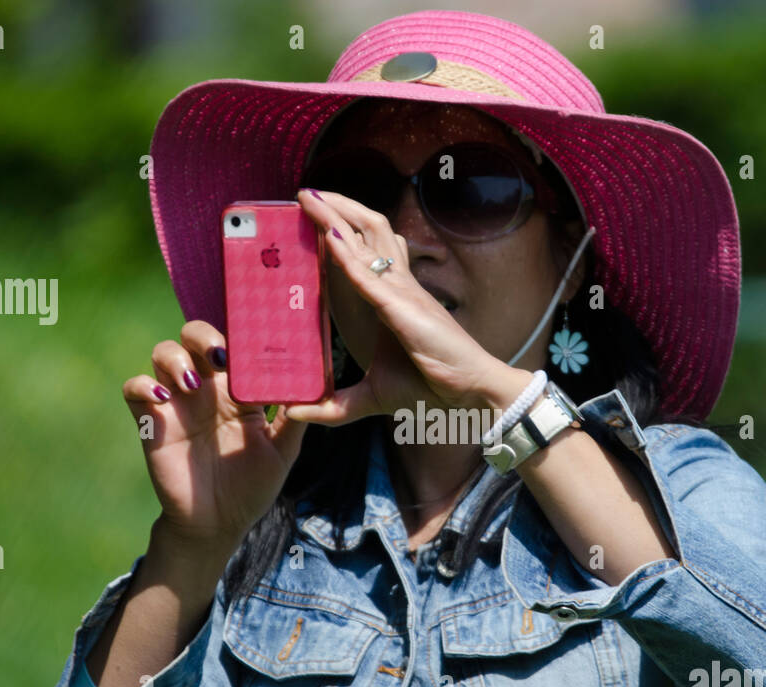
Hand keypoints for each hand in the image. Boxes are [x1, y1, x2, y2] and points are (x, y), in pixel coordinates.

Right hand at [121, 319, 306, 550]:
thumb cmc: (251, 486)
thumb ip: (296, 419)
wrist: (218, 524)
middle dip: (204, 335)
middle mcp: (206, 388)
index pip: (234, 344)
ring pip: (163, 354)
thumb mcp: (282, 452)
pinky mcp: (153, 422)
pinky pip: (134, 389)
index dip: (239, 333)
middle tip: (220, 357)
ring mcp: (178, 402)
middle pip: (194, 336)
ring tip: (192, 382)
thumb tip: (318, 390)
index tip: (252, 338)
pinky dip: (142, 385)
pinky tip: (163, 399)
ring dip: (175, 358)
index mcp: (237, 390)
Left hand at [285, 188, 532, 425]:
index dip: (340, 229)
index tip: (312, 216)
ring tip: (310, 198)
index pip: (364, 251)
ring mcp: (401, 293)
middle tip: (304, 194)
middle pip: (366, 231)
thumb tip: (295, 412)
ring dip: (337, 216)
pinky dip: (346, 254)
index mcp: (392, 297)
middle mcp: (398, 285)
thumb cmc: (431, 385)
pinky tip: (328, 236)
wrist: (470, 393)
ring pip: (367, 239)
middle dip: (336, 208)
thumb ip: (334, 406)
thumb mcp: (371, 396)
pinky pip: (368, 275)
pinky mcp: (402, 310)